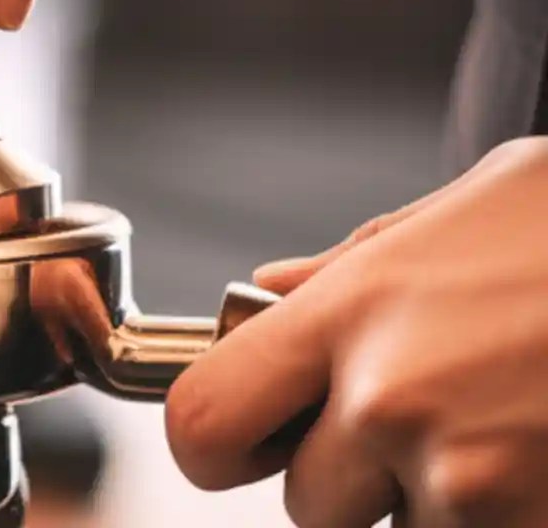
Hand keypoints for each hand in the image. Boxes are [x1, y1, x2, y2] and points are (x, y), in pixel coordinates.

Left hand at [166, 137, 547, 527]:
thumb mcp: (453, 217)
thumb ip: (342, 275)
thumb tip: (260, 302)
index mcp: (348, 316)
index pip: (201, 425)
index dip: (215, 446)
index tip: (245, 442)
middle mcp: (394, 402)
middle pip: (305, 507)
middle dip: (351, 481)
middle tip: (421, 422)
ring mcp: (473, 478)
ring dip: (435, 505)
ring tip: (503, 421)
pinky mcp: (541, 522)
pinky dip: (503, 512)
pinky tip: (539, 448)